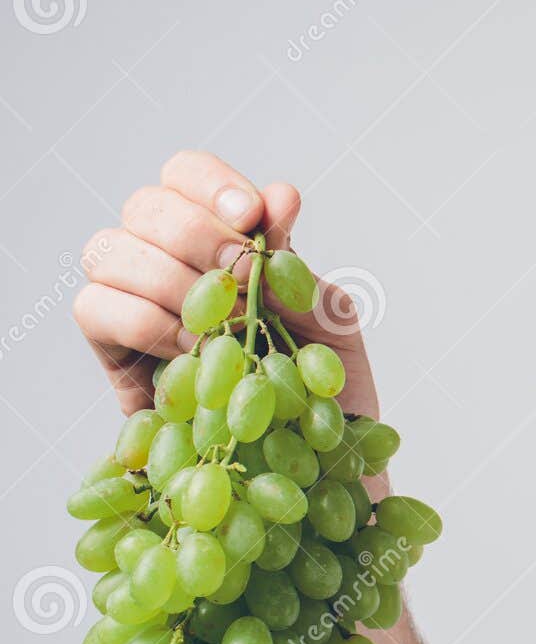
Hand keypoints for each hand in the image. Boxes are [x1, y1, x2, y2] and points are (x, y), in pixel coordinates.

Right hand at [73, 151, 379, 419]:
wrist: (313, 468)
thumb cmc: (326, 392)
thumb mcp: (331, 330)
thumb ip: (300, 271)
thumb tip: (281, 198)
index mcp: (222, 238)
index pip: (188, 174)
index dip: (212, 184)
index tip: (253, 216)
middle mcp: (169, 259)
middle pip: (145, 205)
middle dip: (196, 233)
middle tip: (242, 275)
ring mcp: (133, 301)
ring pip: (107, 250)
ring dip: (170, 280)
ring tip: (221, 324)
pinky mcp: (111, 350)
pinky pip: (96, 309)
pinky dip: (146, 324)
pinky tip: (193, 352)